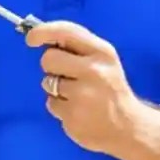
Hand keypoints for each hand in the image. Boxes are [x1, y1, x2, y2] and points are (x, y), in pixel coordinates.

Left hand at [25, 20, 150, 155]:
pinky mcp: (73, 116)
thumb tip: (40, 35)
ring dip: (56, 89)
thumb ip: (77, 47)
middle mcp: (94, 71)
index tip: (31, 38)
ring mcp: (83, 95)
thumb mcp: (104, 61)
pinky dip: (59, 107)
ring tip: (78, 96)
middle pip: (49, 58)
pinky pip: (50, 104)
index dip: (43, 31)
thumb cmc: (110, 89)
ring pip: (47, 82)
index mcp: (102, 52)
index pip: (66, 31)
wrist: (128, 128)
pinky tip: (78, 110)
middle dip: (51, 67)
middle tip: (68, 76)